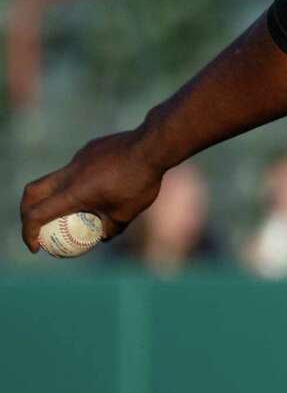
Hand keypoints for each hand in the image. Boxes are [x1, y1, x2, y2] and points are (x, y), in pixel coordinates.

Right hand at [19, 130, 166, 252]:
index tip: (36, 247)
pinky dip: (79, 181)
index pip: (36, 215)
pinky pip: (77, 168)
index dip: (29, 233)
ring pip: (56, 178)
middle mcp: (70, 173)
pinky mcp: (90, 148)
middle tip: (38, 226)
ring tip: (80, 208)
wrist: (153, 145)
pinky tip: (104, 185)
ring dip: (57, 195)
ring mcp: (79, 158)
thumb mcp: (127, 213)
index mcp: (73, 192)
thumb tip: (101, 237)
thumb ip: (110, 229)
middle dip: (28, 211)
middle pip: (33, 191)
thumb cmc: (140, 181)